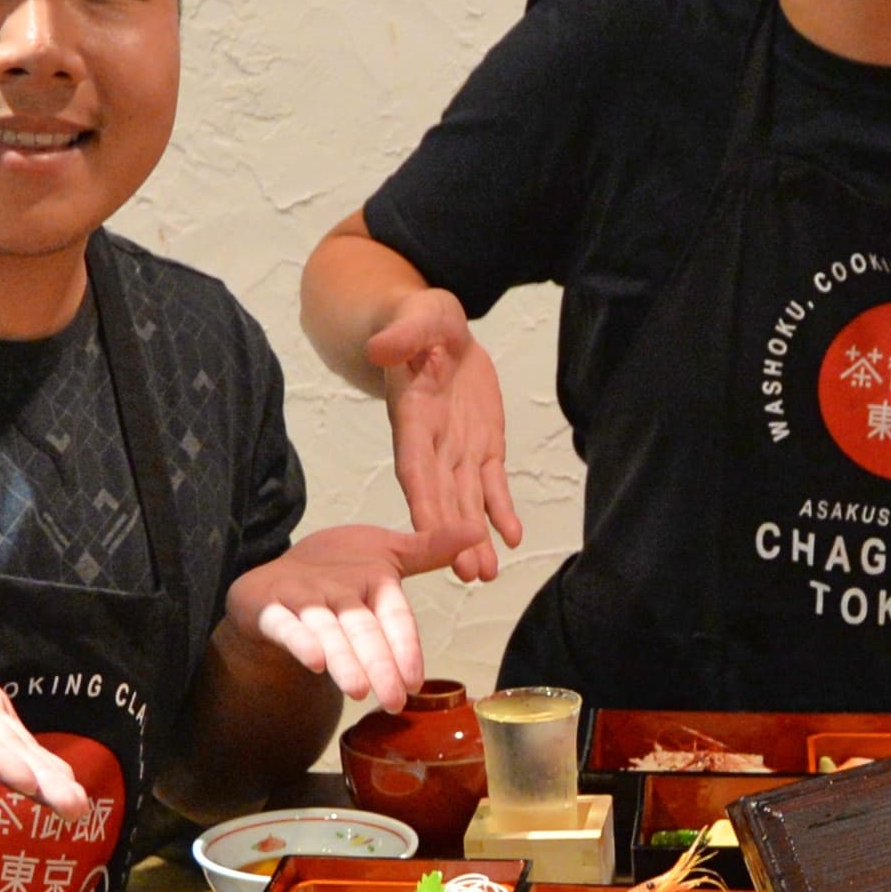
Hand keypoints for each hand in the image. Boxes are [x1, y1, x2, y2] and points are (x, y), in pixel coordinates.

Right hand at [234, 519, 473, 720]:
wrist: (277, 571)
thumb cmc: (339, 571)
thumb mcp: (385, 558)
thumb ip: (429, 551)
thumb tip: (476, 530)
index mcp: (373, 578)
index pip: (394, 615)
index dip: (405, 646)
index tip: (415, 679)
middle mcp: (340, 587)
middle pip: (363, 628)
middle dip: (380, 664)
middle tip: (395, 700)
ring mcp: (304, 597)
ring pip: (327, 631)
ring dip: (344, 660)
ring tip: (360, 690)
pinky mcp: (270, 607)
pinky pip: (285, 625)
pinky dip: (299, 641)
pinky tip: (314, 662)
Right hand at [361, 287, 522, 584]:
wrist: (437, 329)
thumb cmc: (421, 321)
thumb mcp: (417, 317)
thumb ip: (401, 336)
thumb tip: (380, 348)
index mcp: (412, 416)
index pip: (415, 466)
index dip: (422, 500)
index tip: (428, 533)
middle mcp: (432, 442)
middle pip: (441, 496)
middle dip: (451, 534)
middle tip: (464, 573)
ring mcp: (457, 448)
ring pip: (466, 501)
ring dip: (473, 536)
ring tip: (483, 574)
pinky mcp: (483, 446)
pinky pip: (492, 485)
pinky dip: (501, 512)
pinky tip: (510, 540)